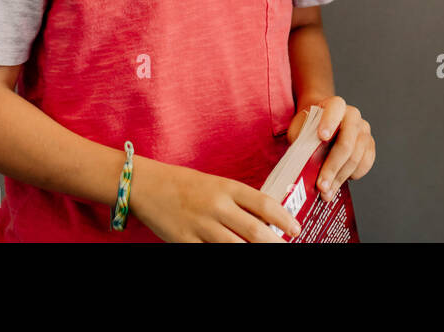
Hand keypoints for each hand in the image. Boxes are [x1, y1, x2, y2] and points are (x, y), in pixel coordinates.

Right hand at [128, 154, 301, 242]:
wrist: (147, 185)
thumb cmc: (185, 185)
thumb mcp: (216, 184)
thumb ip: (239, 201)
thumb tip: (266, 220)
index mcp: (227, 187)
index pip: (264, 203)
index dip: (284, 218)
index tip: (296, 228)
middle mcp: (217, 205)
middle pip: (254, 229)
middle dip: (275, 243)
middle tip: (286, 248)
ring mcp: (201, 225)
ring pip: (235, 246)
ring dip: (255, 253)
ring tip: (268, 255)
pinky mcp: (185, 240)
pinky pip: (210, 254)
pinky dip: (225, 257)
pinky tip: (236, 259)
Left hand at [290, 95, 374, 202]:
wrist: (322, 124)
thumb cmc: (309, 127)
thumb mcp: (299, 128)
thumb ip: (300, 139)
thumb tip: (300, 164)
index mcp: (335, 106)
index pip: (335, 109)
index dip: (329, 122)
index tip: (322, 137)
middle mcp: (353, 116)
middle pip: (347, 143)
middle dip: (332, 167)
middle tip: (321, 185)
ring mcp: (364, 131)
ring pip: (356, 158)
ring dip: (339, 178)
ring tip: (325, 192)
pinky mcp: (370, 146)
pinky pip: (365, 164)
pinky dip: (351, 176)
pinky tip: (338, 183)